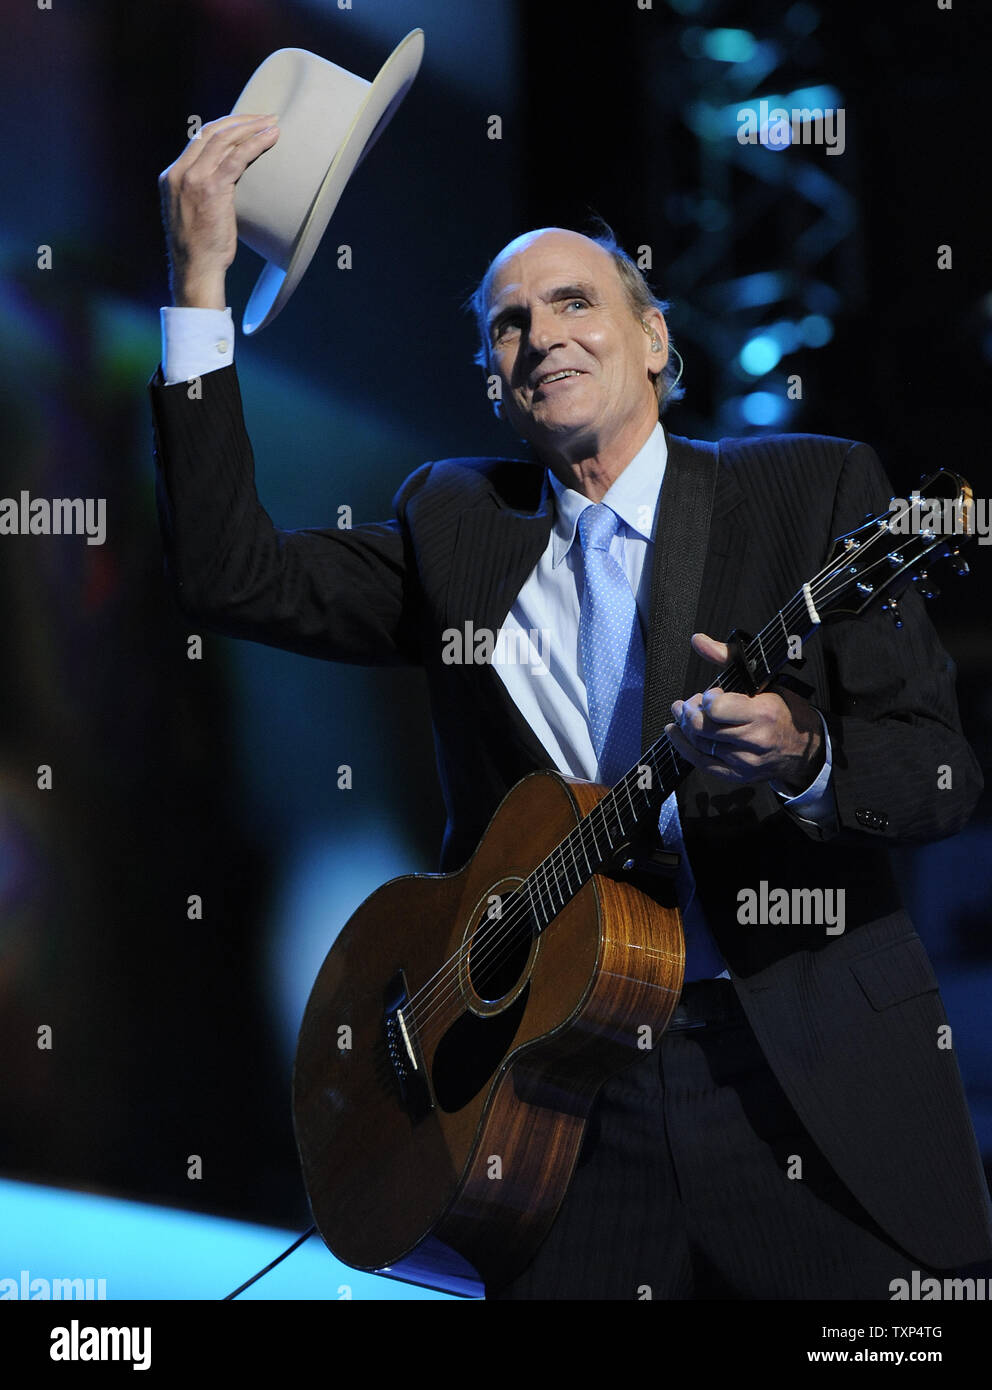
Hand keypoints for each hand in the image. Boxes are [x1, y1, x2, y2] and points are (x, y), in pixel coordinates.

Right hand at [158, 113, 279, 307]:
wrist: (196, 269)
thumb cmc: (200, 248)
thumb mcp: (192, 212)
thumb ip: (200, 191)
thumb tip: (224, 181)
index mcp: (171, 176)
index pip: (198, 139)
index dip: (224, 127)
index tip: (245, 123)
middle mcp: (179, 172)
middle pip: (211, 132)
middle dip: (240, 120)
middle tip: (264, 117)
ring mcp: (193, 179)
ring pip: (224, 140)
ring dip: (250, 127)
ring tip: (272, 123)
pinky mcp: (212, 189)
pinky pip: (237, 158)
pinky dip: (255, 144)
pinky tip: (271, 138)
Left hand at [665, 633, 824, 791]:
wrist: (805, 748)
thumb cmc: (784, 710)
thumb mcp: (764, 680)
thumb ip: (728, 659)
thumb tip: (697, 640)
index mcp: (763, 713)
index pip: (717, 709)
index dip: (706, 699)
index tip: (710, 694)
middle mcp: (754, 740)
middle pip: (703, 728)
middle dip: (689, 711)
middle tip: (689, 702)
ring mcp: (745, 762)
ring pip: (699, 745)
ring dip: (684, 726)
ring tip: (682, 712)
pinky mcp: (737, 776)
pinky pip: (701, 763)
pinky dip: (683, 747)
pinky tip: (675, 732)